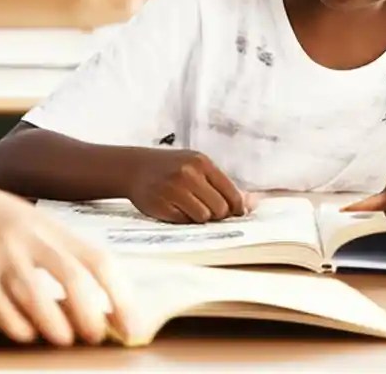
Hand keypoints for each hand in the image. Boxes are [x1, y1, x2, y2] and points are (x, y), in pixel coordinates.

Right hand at [0, 171, 139, 346]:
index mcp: (48, 225)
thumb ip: (52, 248)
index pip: (97, 259)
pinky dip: (17, 324)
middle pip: (74, 277)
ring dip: (55, 324)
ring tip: (64, 339)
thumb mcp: (24, 219)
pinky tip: (25, 333)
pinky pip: (0, 304)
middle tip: (97, 336)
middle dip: (92, 313)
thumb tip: (88, 289)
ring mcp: (0, 252)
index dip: (120, 295)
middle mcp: (28, 236)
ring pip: (37, 294)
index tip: (131, 323)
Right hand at [127, 148, 257, 223]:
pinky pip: (184, 222)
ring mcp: (173, 190)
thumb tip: (252, 205)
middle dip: (217, 214)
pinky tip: (175, 208)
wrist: (134, 167)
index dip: (236, 209)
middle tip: (205, 208)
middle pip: (220, 209)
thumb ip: (221, 184)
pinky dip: (183, 219)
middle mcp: (188, 174)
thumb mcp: (196, 166)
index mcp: (201, 163)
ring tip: (188, 207)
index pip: (231, 194)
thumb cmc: (171, 168)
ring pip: (203, 217)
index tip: (233, 213)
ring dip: (199, 217)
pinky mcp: (161, 205)